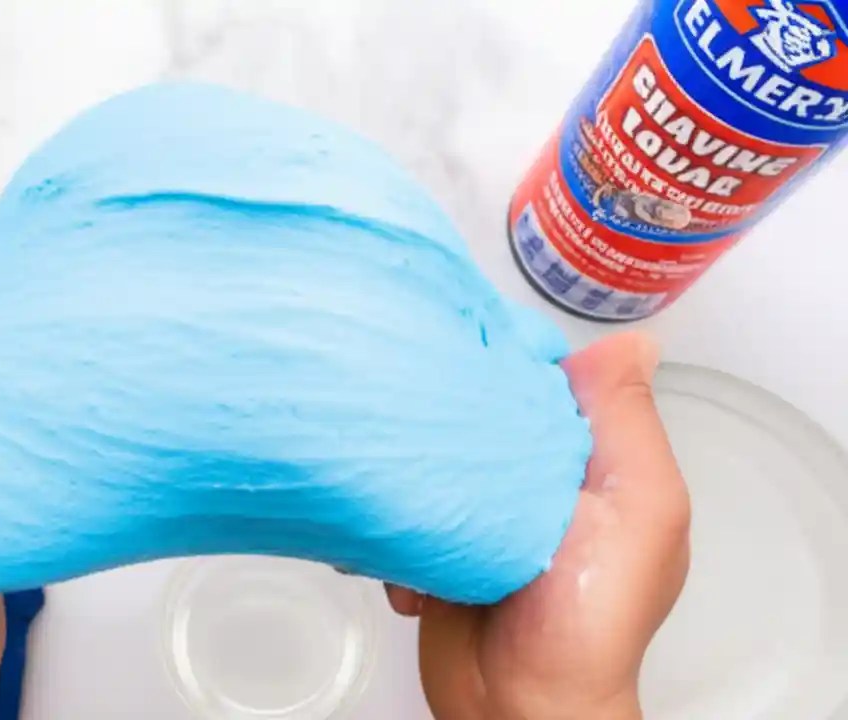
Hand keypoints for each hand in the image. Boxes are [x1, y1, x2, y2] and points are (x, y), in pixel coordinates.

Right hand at [387, 332, 690, 719]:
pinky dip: (402, 529)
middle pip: (492, 421)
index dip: (520, 367)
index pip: (558, 388)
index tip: (480, 357)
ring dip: (419, 478)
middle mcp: (547, 491)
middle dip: (457, 422)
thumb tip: (630, 345)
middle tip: (430, 427)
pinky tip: (409, 557)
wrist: (517, 708)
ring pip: (443, 464)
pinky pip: (411, 513)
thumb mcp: (635, 510)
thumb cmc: (589, 623)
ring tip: (416, 501)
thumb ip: (626, 426)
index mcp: (602, 471)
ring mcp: (492, 522)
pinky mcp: (445, 550)